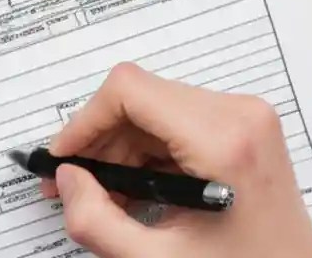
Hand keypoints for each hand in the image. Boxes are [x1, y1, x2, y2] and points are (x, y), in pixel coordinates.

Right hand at [41, 63, 311, 257]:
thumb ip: (97, 221)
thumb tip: (67, 179)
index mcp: (224, 140)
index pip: (130, 90)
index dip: (84, 123)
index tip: (63, 160)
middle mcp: (241, 116)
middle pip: (141, 98)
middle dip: (100, 141)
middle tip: (73, 185)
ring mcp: (248, 120)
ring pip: (157, 109)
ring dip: (122, 149)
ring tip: (107, 198)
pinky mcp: (247, 130)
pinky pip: (179, 123)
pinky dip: (149, 153)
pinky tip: (137, 192)